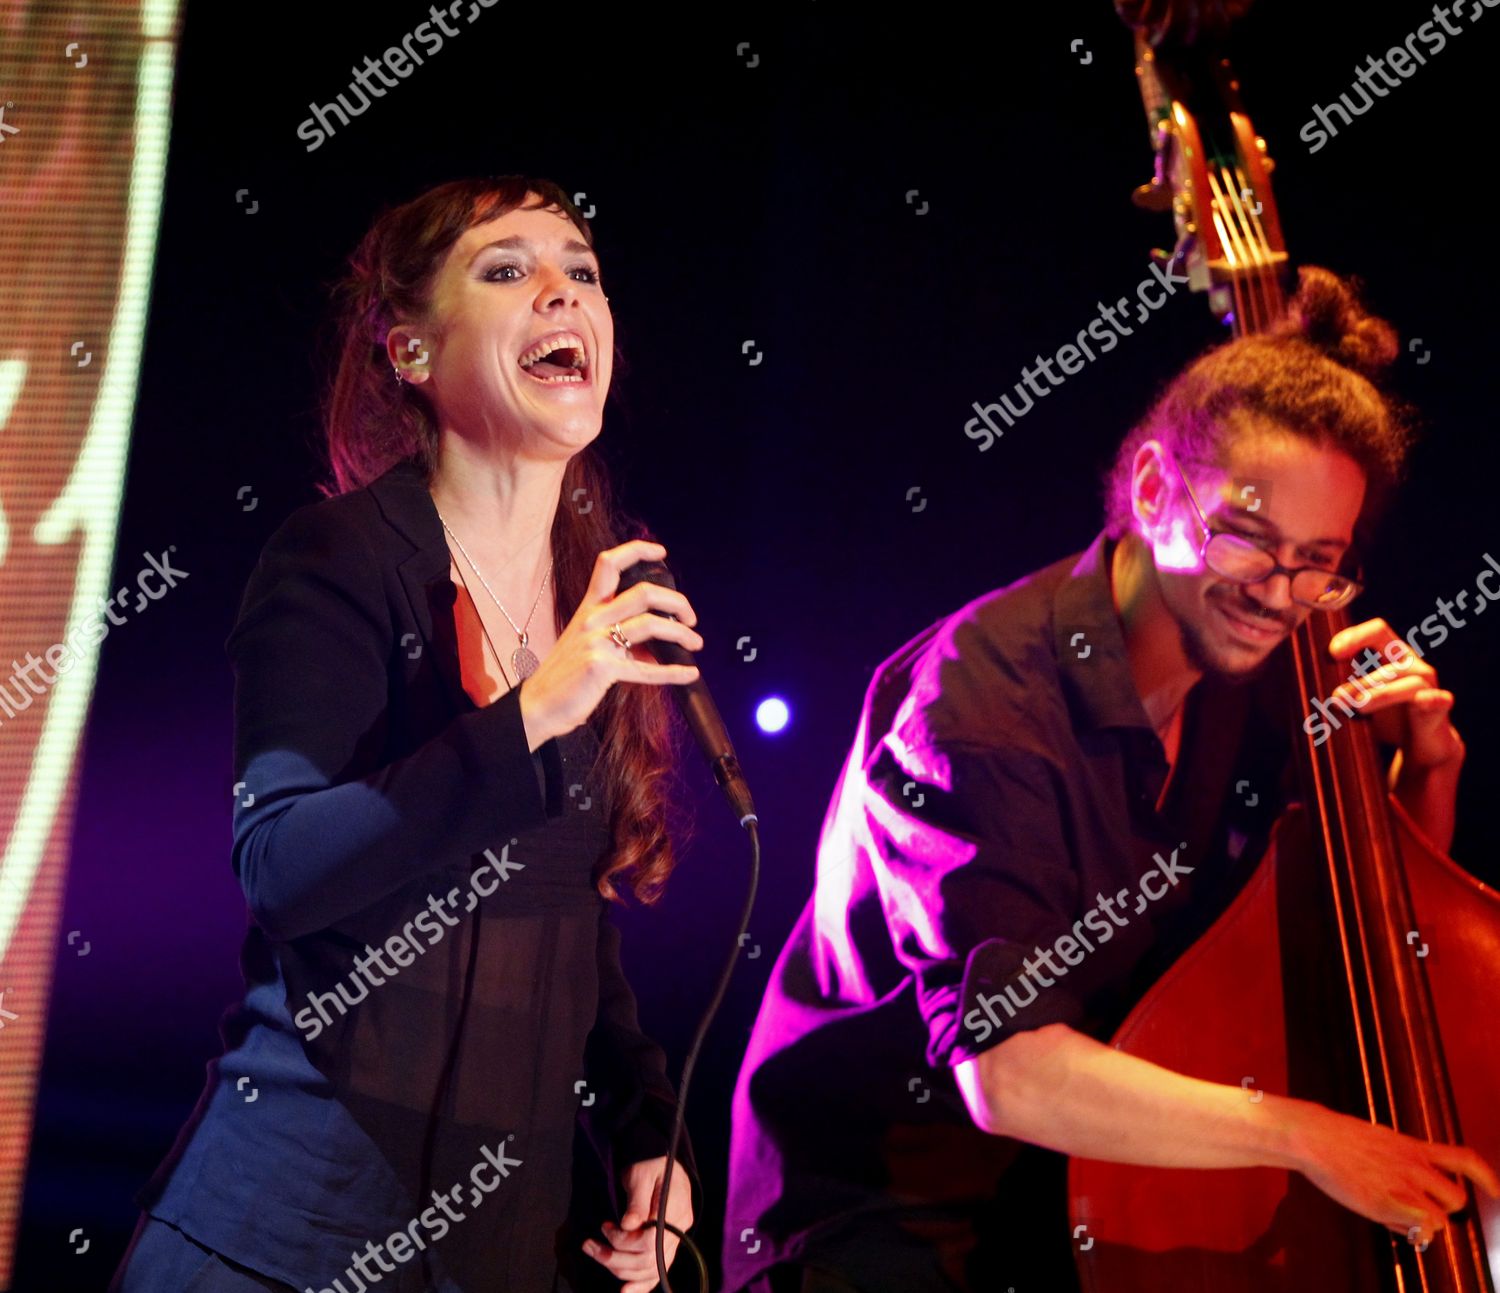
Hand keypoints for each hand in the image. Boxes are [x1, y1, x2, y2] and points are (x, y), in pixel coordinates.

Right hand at [518, 540, 701, 749]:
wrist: (538, 705)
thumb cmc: (564, 677)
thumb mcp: (588, 647)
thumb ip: (619, 640)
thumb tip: (656, 649)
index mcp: (589, 609)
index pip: (609, 564)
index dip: (637, 551)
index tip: (661, 553)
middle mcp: (592, 620)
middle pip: (643, 592)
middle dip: (676, 602)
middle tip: (690, 617)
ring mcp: (596, 642)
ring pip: (650, 625)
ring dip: (681, 634)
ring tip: (695, 643)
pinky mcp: (601, 668)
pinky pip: (646, 668)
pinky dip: (673, 672)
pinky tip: (689, 673)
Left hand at [581, 1155, 693, 1292]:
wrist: (660, 1162)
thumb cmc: (649, 1163)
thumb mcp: (640, 1174)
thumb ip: (636, 1200)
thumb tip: (628, 1224)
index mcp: (677, 1208)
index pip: (651, 1240)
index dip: (624, 1241)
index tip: (606, 1227)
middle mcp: (681, 1229)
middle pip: (648, 1260)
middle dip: (614, 1257)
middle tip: (590, 1245)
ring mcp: (677, 1240)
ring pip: (649, 1270)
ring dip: (618, 1268)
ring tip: (595, 1251)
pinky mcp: (668, 1246)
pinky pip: (657, 1272)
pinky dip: (641, 1285)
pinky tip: (625, 1291)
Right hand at [1286, 1100, 1499, 1242]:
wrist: (1315, 1137)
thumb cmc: (1339, 1138)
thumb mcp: (1381, 1141)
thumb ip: (1404, 1161)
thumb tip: (1413, 1179)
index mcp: (1414, 1147)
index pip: (1464, 1161)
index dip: (1486, 1178)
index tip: (1496, 1191)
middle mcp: (1416, 1166)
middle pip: (1456, 1198)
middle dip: (1442, 1206)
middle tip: (1419, 1206)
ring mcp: (1403, 1185)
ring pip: (1442, 1218)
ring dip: (1427, 1221)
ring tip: (1401, 1215)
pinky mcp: (1387, 1203)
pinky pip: (1422, 1229)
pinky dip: (1415, 1233)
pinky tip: (1397, 1224)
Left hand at [1327, 618, 1463, 773]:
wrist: (1421, 743)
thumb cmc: (1384, 716)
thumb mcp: (1356, 700)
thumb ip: (1335, 689)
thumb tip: (1296, 691)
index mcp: (1391, 655)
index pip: (1378, 630)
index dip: (1355, 636)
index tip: (1331, 653)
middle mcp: (1411, 664)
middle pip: (1391, 653)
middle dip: (1361, 675)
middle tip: (1335, 696)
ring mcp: (1428, 685)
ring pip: (1408, 680)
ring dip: (1380, 693)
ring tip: (1356, 706)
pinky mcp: (1439, 707)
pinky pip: (1438, 700)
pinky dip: (1430, 700)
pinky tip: (1420, 702)